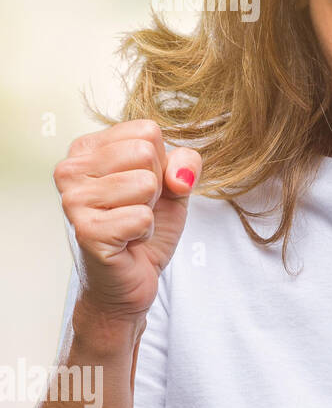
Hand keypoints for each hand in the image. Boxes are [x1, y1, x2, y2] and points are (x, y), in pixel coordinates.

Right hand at [55, 119, 201, 340]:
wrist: (132, 277)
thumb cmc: (147, 225)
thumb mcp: (174, 184)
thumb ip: (185, 162)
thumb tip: (179, 176)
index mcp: (87, 148)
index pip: (147, 130)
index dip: (161, 163)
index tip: (144, 187)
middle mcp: (70, 169)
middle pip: (146, 151)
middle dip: (156, 184)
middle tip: (138, 207)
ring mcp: (73, 200)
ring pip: (145, 183)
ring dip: (149, 209)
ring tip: (131, 223)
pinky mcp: (86, 230)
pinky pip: (142, 217)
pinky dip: (144, 232)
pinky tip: (127, 241)